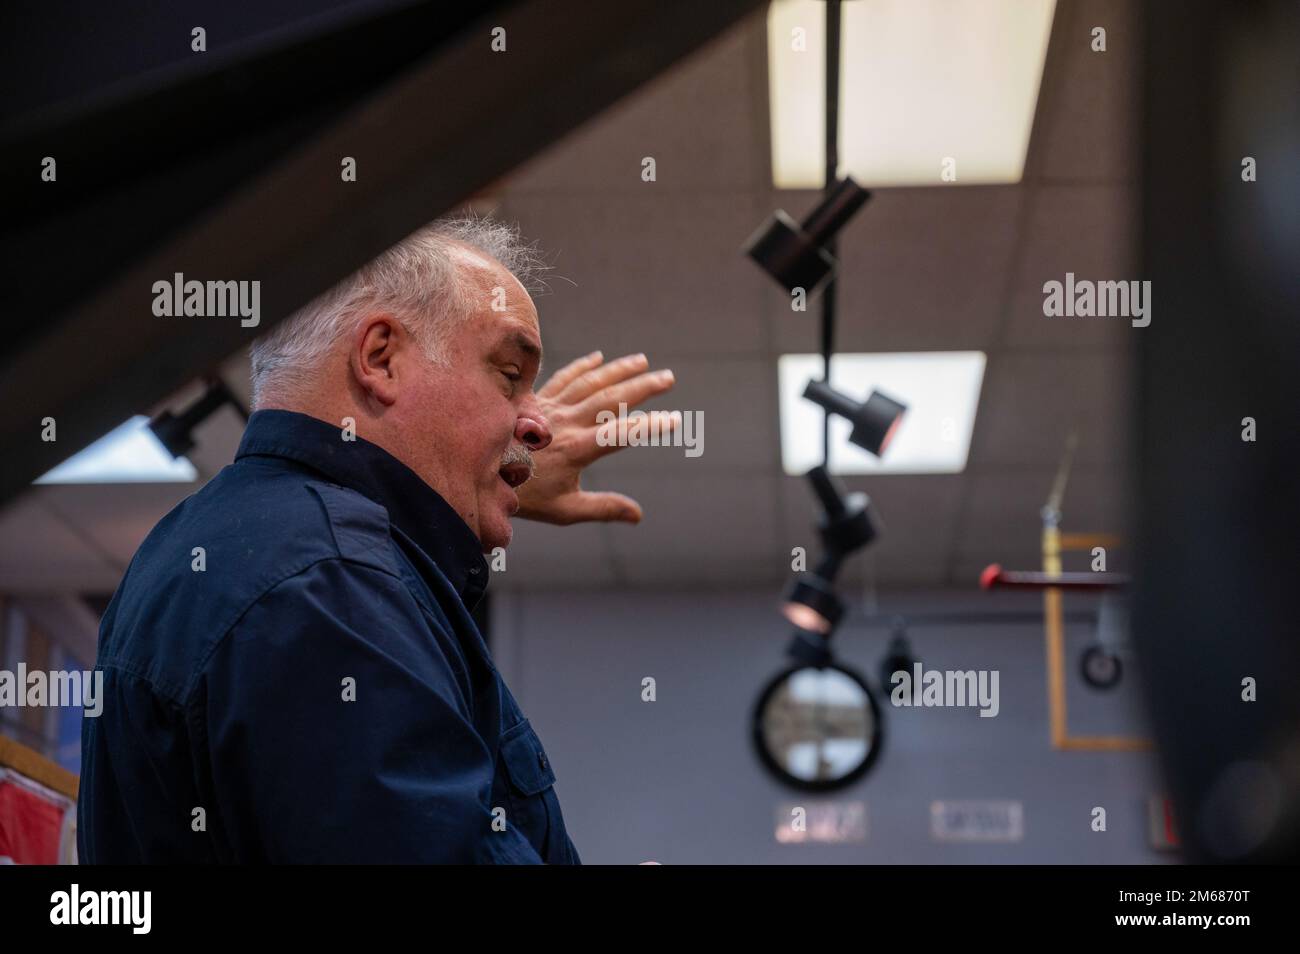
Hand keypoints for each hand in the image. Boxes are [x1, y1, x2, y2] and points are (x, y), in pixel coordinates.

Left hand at [516, 351, 677, 524]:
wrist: (481, 473)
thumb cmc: (526, 497)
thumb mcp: (566, 510)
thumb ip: (604, 508)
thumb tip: (638, 515)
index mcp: (577, 450)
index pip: (621, 434)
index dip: (650, 426)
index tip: (675, 420)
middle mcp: (566, 423)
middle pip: (611, 399)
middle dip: (643, 387)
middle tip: (668, 377)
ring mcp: (550, 408)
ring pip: (590, 383)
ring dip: (618, 370)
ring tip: (642, 361)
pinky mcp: (535, 400)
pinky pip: (561, 378)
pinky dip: (581, 366)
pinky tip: (598, 357)